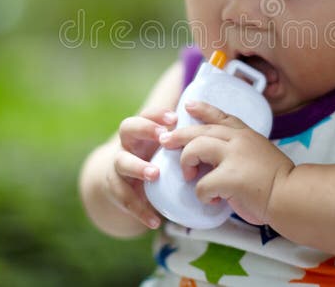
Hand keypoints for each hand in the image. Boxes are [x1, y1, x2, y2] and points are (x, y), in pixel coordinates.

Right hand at [105, 106, 176, 229]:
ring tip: (155, 174)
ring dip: (138, 167)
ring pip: (121, 161)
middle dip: (144, 129)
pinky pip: (124, 198)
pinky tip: (155, 221)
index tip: (174, 118)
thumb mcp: (167, 149)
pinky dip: (140, 210)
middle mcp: (128, 144)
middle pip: (127, 127)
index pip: (147, 114)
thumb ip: (185, 141)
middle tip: (164, 137)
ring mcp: (119, 165)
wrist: (128, 184)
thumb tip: (218, 132)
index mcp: (143, 131)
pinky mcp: (116, 188)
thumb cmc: (157, 160)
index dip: (158, 114)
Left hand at [158, 101, 293, 225]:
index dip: (202, 109)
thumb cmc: (279, 182)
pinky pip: (201, 184)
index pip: (220, 116)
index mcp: (246, 135)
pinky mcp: (229, 177)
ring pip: (194, 149)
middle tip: (165, 140)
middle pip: (199, 131)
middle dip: (178, 135)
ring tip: (189, 175)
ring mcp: (233, 157)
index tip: (188, 105)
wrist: (292, 196)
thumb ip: (240, 152)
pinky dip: (203, 194)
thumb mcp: (260, 154)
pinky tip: (213, 200)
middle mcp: (238, 140)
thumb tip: (217, 161)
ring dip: (187, 163)